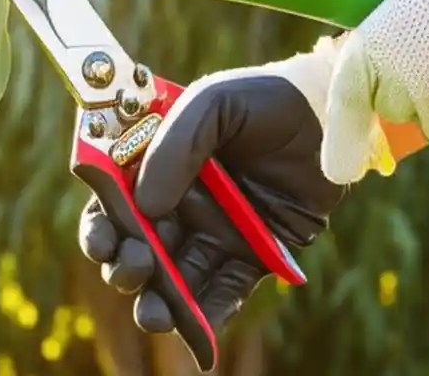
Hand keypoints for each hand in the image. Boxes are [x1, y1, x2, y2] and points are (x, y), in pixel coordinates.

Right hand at [77, 37, 347, 333]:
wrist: (329, 112)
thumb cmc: (262, 99)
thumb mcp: (211, 103)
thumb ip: (173, 146)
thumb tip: (145, 206)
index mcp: (156, 168)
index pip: (112, 206)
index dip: (100, 229)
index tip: (103, 241)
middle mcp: (180, 205)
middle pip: (138, 249)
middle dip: (126, 267)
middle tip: (135, 266)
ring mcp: (216, 232)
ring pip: (176, 279)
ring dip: (159, 302)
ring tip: (156, 315)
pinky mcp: (254, 255)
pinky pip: (227, 291)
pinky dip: (209, 315)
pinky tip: (197, 329)